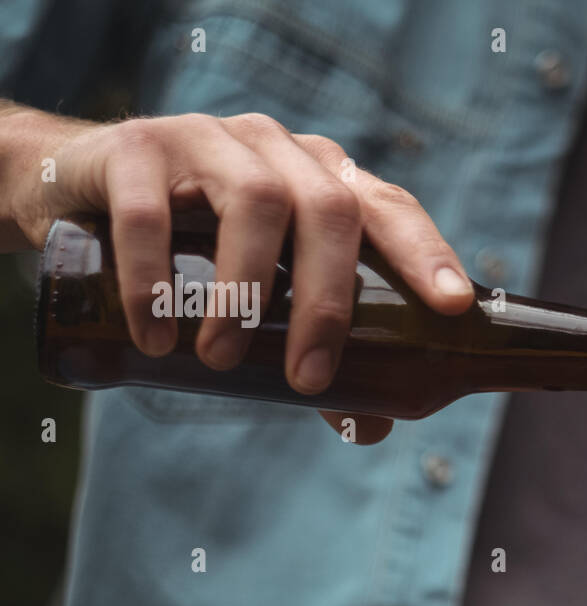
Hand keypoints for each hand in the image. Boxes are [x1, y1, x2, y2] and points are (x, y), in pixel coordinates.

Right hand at [3, 107, 473, 443]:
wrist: (75, 194)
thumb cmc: (197, 252)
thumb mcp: (263, 295)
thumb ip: (314, 350)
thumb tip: (371, 426)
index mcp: (323, 178)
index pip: (389, 206)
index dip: (426, 251)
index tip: (453, 304)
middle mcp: (276, 149)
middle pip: (329, 209)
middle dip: (328, 301)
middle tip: (308, 381)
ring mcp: (207, 139)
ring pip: (254, 202)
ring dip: (246, 291)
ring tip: (221, 361)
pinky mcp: (135, 148)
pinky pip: (151, 212)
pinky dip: (155, 281)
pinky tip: (157, 338)